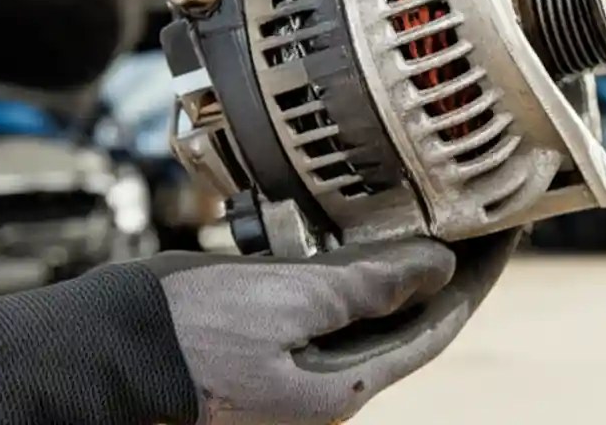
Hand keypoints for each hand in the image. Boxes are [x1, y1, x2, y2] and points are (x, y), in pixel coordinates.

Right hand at [0, 230, 520, 424]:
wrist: (101, 345)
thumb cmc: (183, 331)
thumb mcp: (288, 302)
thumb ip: (369, 286)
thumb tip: (438, 269)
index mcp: (339, 385)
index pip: (434, 325)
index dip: (474, 277)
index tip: (504, 234)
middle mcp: (324, 380)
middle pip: (408, 320)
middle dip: (448, 271)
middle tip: (480, 220)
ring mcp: (294, 363)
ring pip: (370, 311)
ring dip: (405, 268)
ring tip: (437, 221)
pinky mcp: (266, 338)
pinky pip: (331, 305)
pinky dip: (358, 272)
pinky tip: (366, 241)